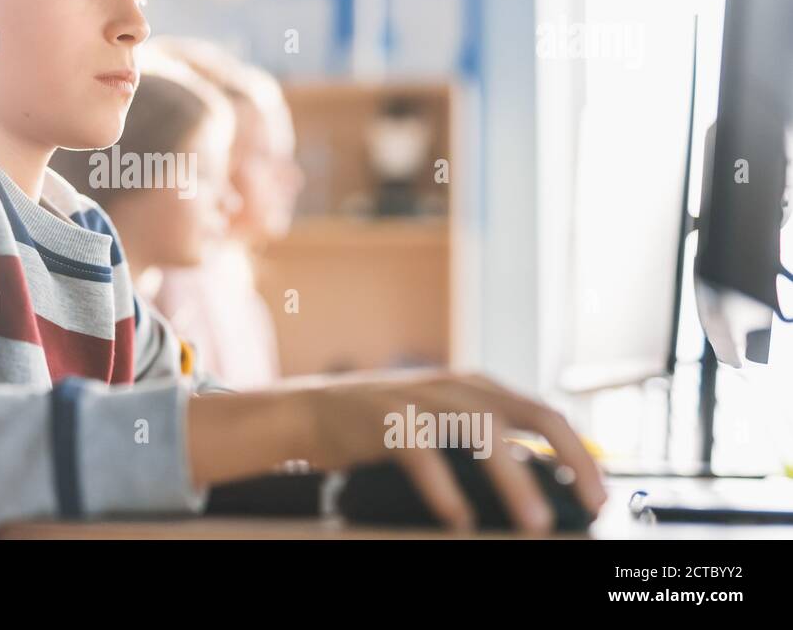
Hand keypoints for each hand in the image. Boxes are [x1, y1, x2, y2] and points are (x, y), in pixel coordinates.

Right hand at [294, 369, 607, 532]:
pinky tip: (458, 520)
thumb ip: (484, 444)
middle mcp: (457, 387)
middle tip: (589, 506)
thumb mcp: (443, 425)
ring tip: (535, 524)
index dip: (581, 456)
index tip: (599, 498)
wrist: (311, 411)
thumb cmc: (384, 428)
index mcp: (478, 389)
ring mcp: (421, 400)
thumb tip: (540, 491)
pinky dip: (445, 490)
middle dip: (571, 461)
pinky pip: (422, 454)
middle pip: (532, 416)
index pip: (547, 415)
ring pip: (484, 433)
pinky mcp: (384, 419)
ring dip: (516, 482)